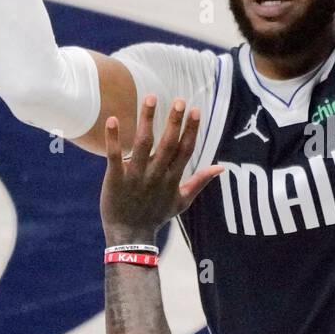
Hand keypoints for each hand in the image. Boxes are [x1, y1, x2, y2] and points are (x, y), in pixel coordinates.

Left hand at [101, 96, 221, 241]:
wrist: (130, 235)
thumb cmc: (156, 216)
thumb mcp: (182, 201)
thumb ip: (200, 181)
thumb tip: (221, 168)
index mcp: (173, 178)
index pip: (185, 150)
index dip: (191, 130)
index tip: (196, 110)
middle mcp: (156, 175)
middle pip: (168, 144)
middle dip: (175, 122)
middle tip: (180, 100)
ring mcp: (136, 176)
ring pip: (143, 144)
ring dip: (147, 120)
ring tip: (151, 98)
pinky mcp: (116, 178)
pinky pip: (114, 156)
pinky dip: (114, 138)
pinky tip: (113, 119)